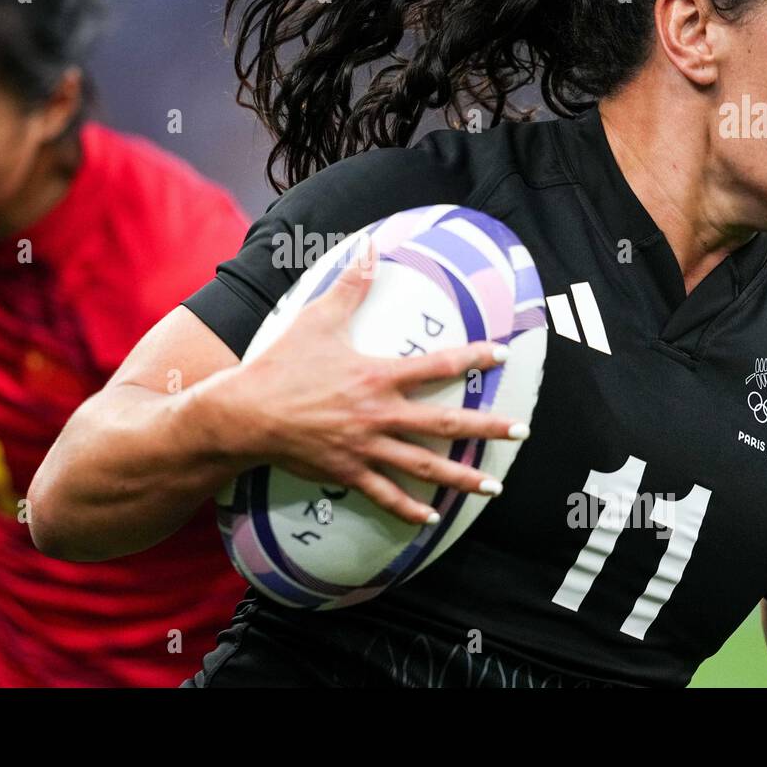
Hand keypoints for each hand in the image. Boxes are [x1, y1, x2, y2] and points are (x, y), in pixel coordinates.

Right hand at [203, 236, 529, 524]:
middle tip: (520, 432)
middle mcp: (378, 414)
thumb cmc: (282, 364)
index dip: (473, 358)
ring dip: (461, 479)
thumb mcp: (318, 319)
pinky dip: (409, 508)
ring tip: (493, 488)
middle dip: (486, 429)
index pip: (437, 366)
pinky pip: (385, 494)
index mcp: (377, 376)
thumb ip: (350, 286)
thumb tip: (369, 248)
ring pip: (423, 466)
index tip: (500, 355)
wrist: (246, 413)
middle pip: (444, 425)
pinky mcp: (347, 472)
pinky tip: (431, 518)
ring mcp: (365, 447)